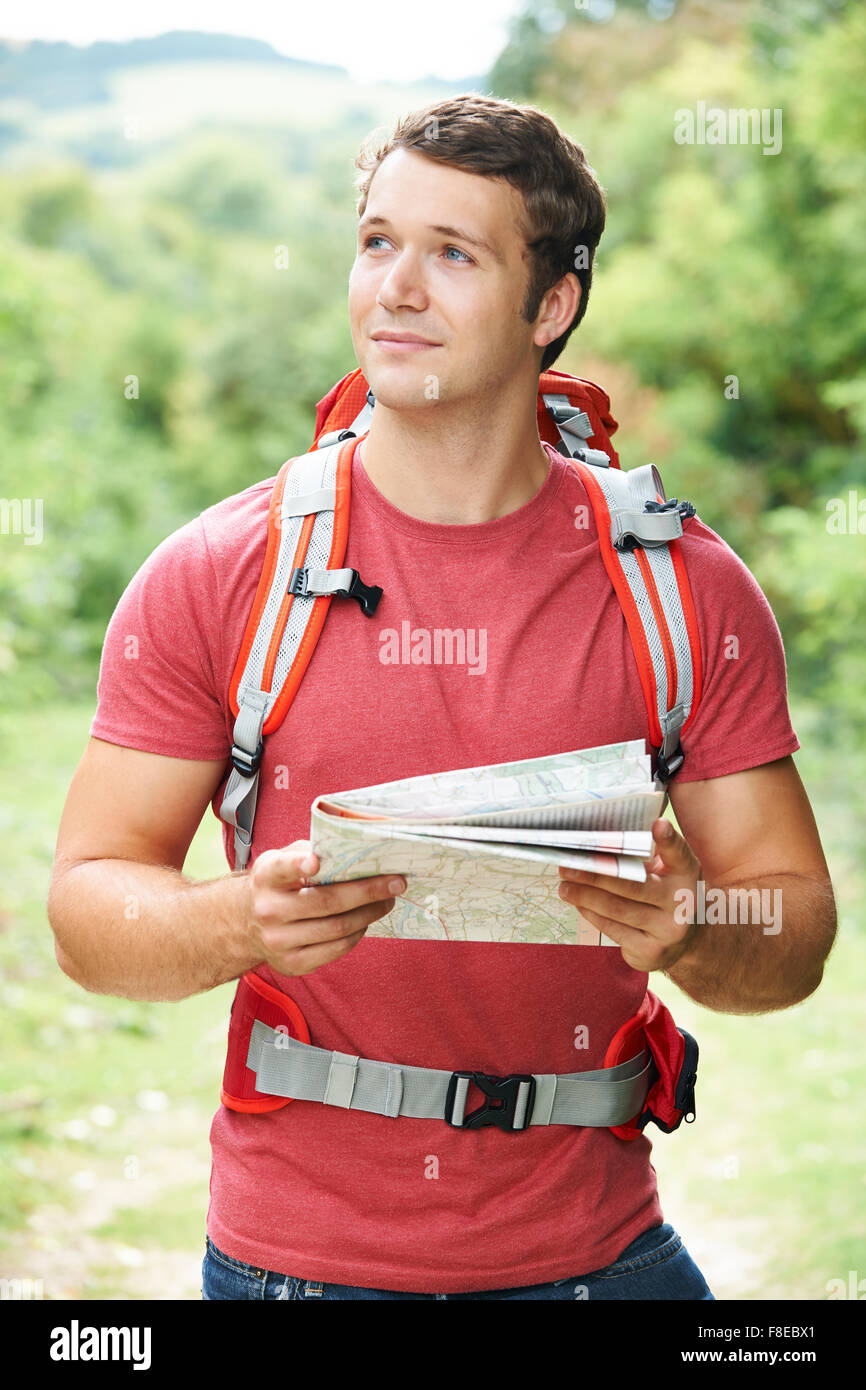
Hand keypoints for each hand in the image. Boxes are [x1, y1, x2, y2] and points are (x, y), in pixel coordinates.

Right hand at [247, 840, 405, 975]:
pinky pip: (336, 949)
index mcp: (267, 877)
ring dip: (370, 913)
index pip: (282, 869)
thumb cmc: (276, 885)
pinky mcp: (292, 964)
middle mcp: (269, 910)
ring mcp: (279, 941)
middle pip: (327, 902)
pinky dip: (357, 933)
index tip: (316, 862)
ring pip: (337, 928)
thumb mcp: (281, 860)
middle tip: (396, 882)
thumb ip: (309, 851)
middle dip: (368, 891)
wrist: (244, 924)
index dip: (299, 865)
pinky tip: (366, 920)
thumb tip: (356, 849)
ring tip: (387, 900)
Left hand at [557, 819, 701, 971]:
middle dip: (595, 875)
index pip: (679, 853)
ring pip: (617, 909)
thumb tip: (605, 838)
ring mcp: (668, 930)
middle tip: (568, 866)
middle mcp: (682, 902)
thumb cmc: (668, 894)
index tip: (657, 824)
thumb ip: (649, 853)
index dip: (668, 839)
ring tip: (565, 886)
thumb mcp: (670, 871)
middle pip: (633, 885)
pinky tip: (578, 904)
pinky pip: (613, 929)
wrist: (689, 941)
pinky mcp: (651, 951)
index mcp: (687, 874)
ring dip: (585, 896)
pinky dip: (592, 914)